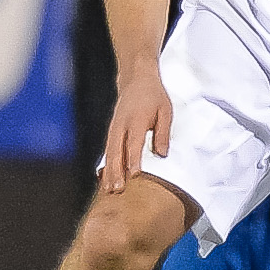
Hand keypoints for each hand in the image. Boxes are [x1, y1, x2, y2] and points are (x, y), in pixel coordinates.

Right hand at [101, 74, 173, 192]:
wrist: (136, 79)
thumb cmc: (152, 96)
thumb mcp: (165, 111)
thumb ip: (162, 133)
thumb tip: (162, 154)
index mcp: (136, 119)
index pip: (133, 142)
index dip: (133, 159)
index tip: (134, 174)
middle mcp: (121, 125)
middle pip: (117, 151)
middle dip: (116, 171)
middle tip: (117, 189)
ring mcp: (114, 128)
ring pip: (109, 153)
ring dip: (108, 172)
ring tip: (108, 190)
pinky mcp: (112, 131)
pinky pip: (107, 151)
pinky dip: (105, 165)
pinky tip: (104, 179)